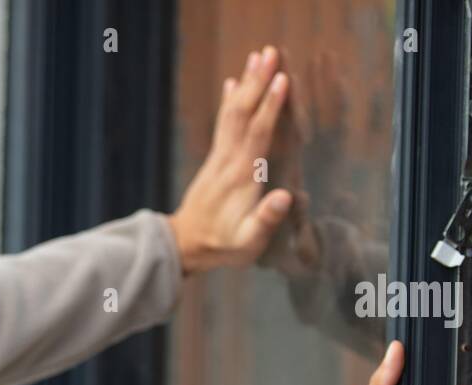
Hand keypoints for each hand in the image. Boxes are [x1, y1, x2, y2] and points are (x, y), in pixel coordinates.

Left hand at [170, 46, 293, 273]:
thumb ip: (265, 220)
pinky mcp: (214, 161)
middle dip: (257, 83)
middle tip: (270, 52)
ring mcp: (220, 159)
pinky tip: (232, 83)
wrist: (185, 246)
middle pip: (243, 114)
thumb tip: (286, 197)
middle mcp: (229, 162)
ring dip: (246, 84)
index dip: (270, 107)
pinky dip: (228, 102)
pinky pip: (223, 125)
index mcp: (243, 178)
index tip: (281, 80)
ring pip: (233, 114)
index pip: (258, 134)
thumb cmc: (221, 246)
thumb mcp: (246, 243)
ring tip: (256, 56)